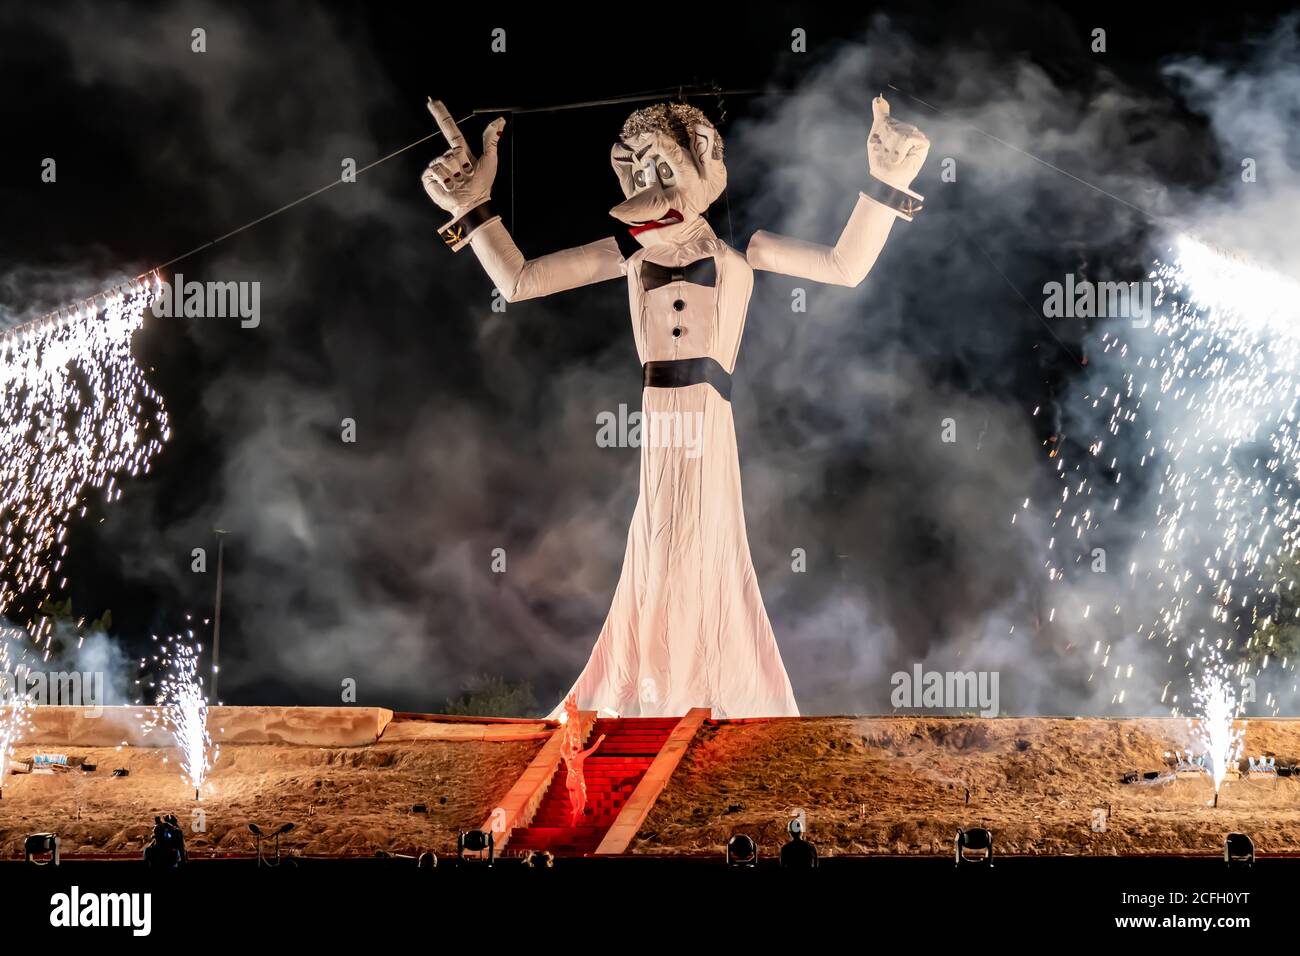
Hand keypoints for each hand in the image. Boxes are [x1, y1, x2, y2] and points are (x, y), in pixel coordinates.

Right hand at [421, 99, 505, 219]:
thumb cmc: (482, 184)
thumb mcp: (490, 159)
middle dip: (461, 162)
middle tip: (466, 174)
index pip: (450, 130)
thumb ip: (491, 138)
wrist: (472, 202)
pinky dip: (444, 179)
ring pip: (444, 160)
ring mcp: (437, 167)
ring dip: (454, 173)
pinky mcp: (429, 177)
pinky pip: (435, 170)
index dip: (442, 115)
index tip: (433, 101)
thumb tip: (500, 120)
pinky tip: (449, 185)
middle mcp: (447, 158)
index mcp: (460, 152)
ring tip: (458, 182)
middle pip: (452, 150)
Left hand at [868, 96, 928, 190]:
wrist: (886, 177)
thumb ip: (879, 117)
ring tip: (893, 158)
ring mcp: (915, 133)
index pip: (885, 115)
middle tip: (886, 154)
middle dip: (884, 143)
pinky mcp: (922, 142)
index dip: (879, 115)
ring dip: (892, 149)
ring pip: (899, 133)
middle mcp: (904, 127)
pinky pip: (908, 139)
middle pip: (890, 126)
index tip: (877, 114)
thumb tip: (877, 98)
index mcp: (892, 126)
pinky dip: (901, 150)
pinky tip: (900, 157)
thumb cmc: (881, 161)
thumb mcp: (874, 138)